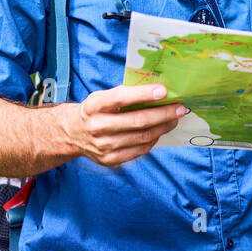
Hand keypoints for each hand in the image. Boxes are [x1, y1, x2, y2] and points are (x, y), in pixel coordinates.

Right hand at [61, 84, 184, 166]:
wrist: (72, 134)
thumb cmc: (94, 111)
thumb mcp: (102, 97)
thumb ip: (125, 94)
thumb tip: (157, 91)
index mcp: (94, 106)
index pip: (121, 98)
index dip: (144, 94)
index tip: (164, 91)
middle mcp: (97, 127)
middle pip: (137, 121)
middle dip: (163, 114)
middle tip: (179, 108)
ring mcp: (103, 146)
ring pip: (142, 137)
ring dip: (163, 127)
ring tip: (174, 119)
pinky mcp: (110, 159)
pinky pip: (140, 150)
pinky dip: (153, 140)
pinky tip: (159, 131)